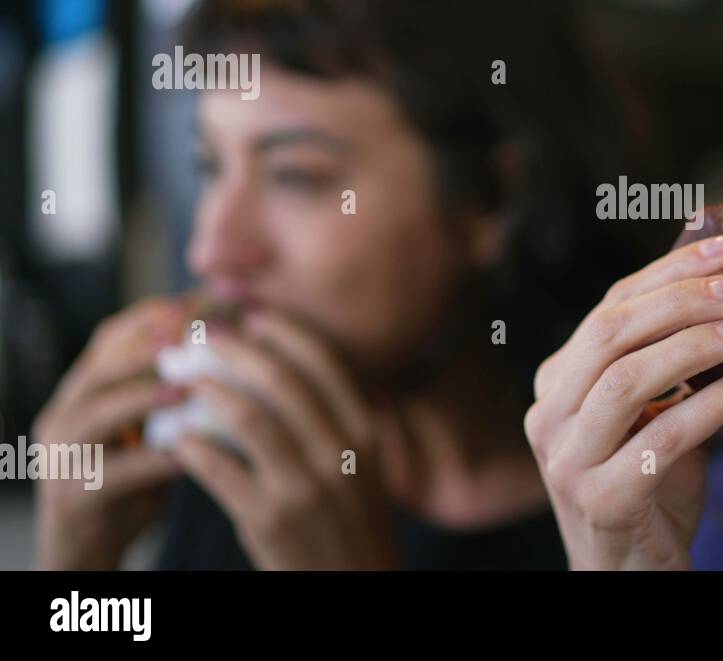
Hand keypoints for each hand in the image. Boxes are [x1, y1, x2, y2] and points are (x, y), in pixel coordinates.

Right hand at [33, 298, 188, 569]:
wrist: (91, 549)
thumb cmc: (132, 482)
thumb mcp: (146, 429)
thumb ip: (169, 393)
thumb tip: (231, 348)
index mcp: (83, 391)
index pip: (111, 337)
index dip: (153, 316)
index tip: (200, 301)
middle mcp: (64, 415)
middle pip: (101, 365)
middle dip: (147, 344)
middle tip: (191, 332)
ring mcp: (62, 456)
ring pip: (97, 412)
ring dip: (144, 396)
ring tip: (187, 387)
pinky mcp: (73, 496)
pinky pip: (113, 474)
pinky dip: (152, 462)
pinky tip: (188, 454)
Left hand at [173, 310, 398, 569]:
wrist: (355, 585)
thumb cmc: (350, 523)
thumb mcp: (361, 468)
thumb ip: (334, 424)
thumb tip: (285, 371)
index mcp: (364, 434)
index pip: (326, 364)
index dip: (286, 331)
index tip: (254, 315)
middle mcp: (339, 454)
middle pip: (283, 381)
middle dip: (237, 349)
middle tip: (205, 334)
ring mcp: (304, 487)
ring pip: (249, 419)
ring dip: (210, 390)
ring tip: (186, 377)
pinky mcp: (268, 519)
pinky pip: (220, 470)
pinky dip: (194, 446)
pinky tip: (178, 436)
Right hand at [526, 234, 722, 569]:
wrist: (630, 569)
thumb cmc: (649, 481)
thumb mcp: (648, 410)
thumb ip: (667, 357)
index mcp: (557, 380)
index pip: (610, 305)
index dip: (669, 272)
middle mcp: (548, 412)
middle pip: (611, 332)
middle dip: (682, 301)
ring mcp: (567, 458)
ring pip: (628, 379)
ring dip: (695, 348)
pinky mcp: (601, 498)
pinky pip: (660, 439)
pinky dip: (710, 408)